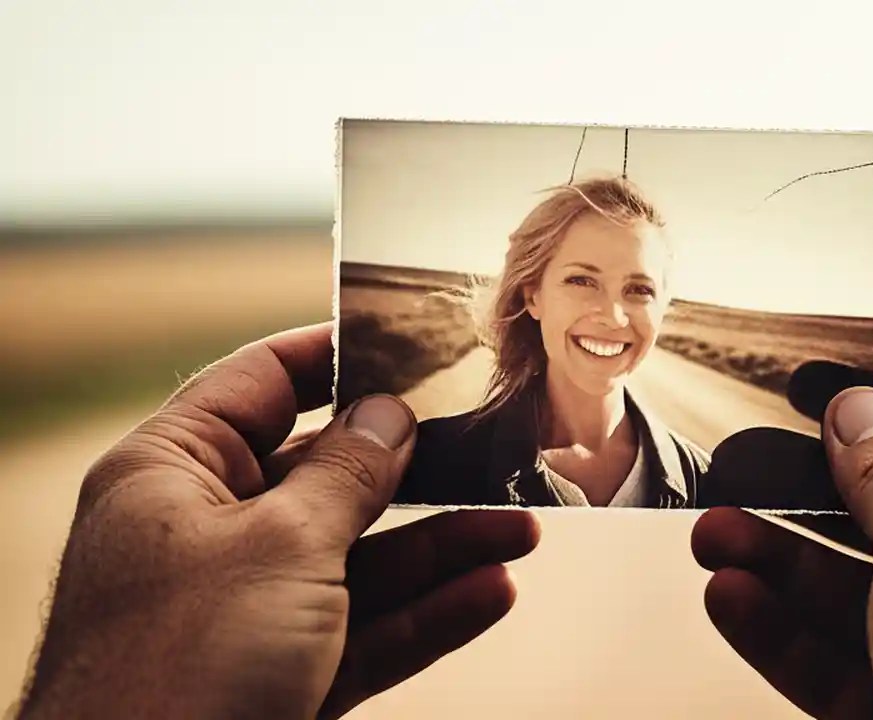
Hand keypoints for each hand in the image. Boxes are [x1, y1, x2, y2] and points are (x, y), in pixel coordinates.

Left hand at [18, 323, 540, 719]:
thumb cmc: (174, 672)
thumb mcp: (279, 546)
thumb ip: (346, 475)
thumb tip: (387, 414)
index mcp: (172, 474)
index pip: (261, 384)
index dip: (335, 357)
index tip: (407, 344)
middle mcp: (208, 534)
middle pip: (330, 478)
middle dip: (416, 472)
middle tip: (486, 448)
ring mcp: (247, 609)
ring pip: (362, 560)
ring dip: (442, 547)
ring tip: (518, 530)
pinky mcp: (281, 674)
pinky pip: (366, 629)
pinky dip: (427, 614)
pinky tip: (488, 592)